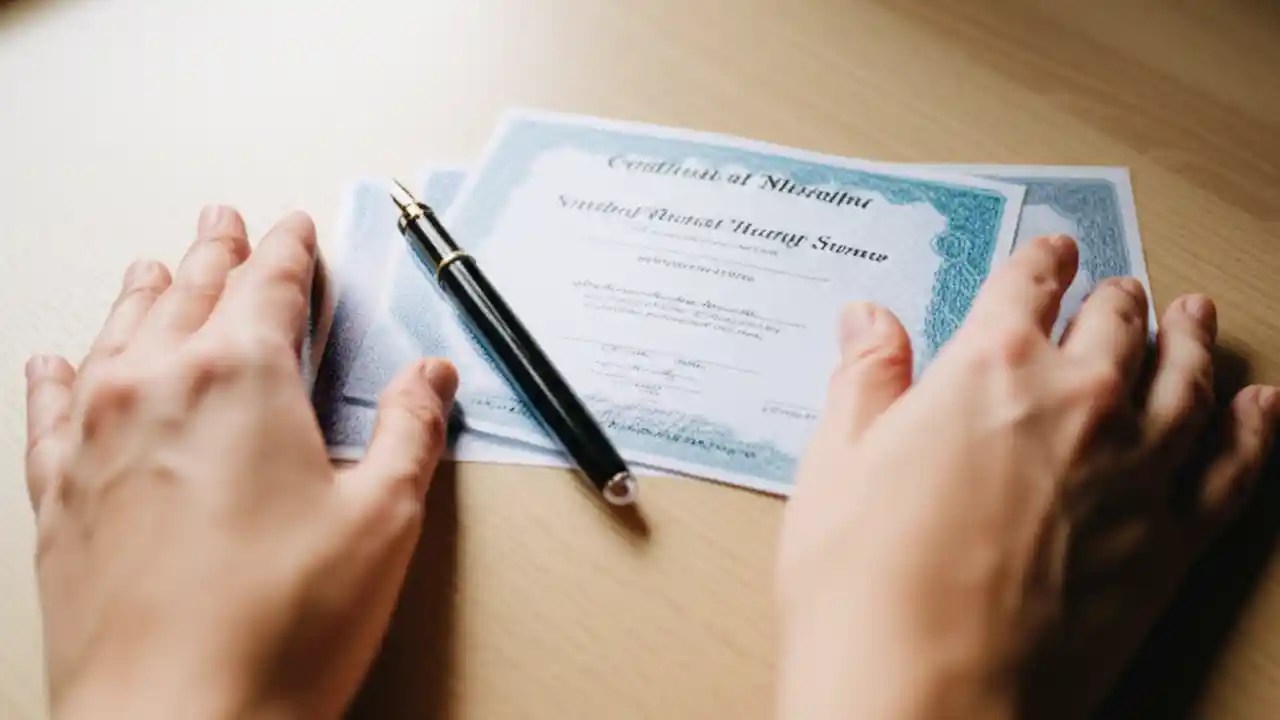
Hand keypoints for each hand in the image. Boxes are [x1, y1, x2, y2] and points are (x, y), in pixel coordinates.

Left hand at [24, 206, 456, 719]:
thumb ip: (411, 431)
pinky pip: (47, 406)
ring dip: (144, 291)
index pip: (270, 285)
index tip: (295, 229)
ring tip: (155, 266)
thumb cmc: (281, 624)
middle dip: (216, 251)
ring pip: (116, 331)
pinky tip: (58, 361)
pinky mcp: (56, 491)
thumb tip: (433, 377)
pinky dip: (58, 372)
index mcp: (242, 375)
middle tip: (227, 222)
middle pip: (188, 290)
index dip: (290, 251)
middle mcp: (155, 383)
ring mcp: (93, 435)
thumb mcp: (383, 519)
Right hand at [776, 235, 1277, 719]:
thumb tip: (868, 320)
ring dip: (1192, 339)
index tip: (1052, 250)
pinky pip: (1231, 466)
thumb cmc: (865, 585)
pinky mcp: (1170, 543)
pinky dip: (1252, 429)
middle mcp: (1077, 402)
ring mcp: (1136, 471)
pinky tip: (1261, 406)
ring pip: (1186, 379)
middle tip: (1120, 289)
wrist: (928, 694)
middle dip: (1117, 298)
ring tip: (1197, 316)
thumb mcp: (836, 465)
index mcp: (989, 369)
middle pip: (1115, 324)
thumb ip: (865, 381)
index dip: (1041, 259)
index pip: (1027, 286)